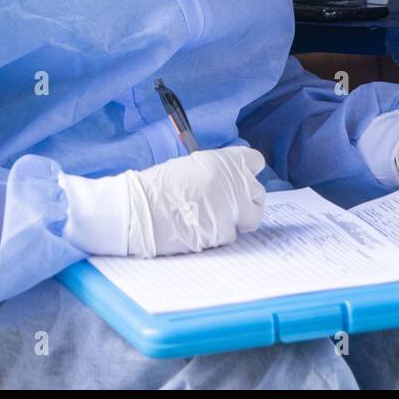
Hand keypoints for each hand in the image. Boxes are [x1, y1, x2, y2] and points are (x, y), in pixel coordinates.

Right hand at [60, 146, 266, 257]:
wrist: (139, 210)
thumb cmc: (157, 186)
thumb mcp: (190, 167)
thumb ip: (216, 173)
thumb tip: (228, 183)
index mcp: (224, 161)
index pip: (255, 161)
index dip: (248, 173)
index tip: (241, 180)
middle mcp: (234, 183)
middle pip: (259, 194)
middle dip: (247, 202)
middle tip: (230, 207)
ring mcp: (232, 209)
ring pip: (251, 218)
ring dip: (237, 221)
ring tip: (213, 221)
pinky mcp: (224, 233)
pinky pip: (230, 236)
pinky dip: (218, 236)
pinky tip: (199, 230)